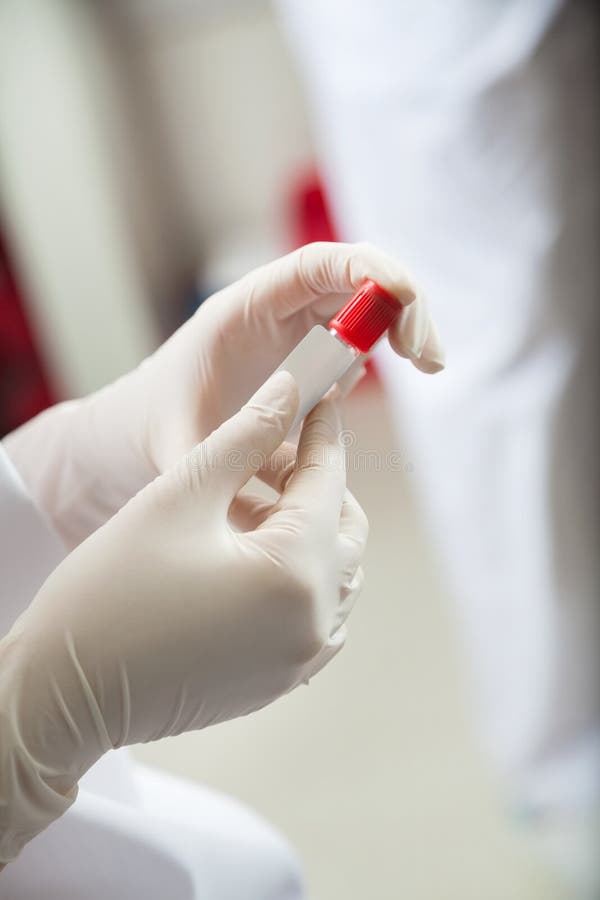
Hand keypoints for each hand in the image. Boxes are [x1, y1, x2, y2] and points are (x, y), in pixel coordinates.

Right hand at [0, 372, 367, 861]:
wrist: (63, 693)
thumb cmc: (110, 593)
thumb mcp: (180, 495)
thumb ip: (246, 437)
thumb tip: (287, 393)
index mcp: (296, 576)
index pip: (330, 482)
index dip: (324, 432)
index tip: (320, 395)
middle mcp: (313, 624)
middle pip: (344, 527)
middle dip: (315, 480)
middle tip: (269, 452)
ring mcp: (300, 659)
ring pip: (335, 570)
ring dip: (307, 525)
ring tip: (249, 499)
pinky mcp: (281, 679)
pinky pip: (315, 611)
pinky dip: (299, 571)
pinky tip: (251, 550)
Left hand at [4, 241, 442, 545]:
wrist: (156, 425)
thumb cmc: (162, 428)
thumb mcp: (181, 451)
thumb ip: (219, 469)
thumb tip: (265, 505)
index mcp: (243, 310)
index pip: (315, 265)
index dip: (366, 271)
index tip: (405, 301)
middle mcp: (278, 307)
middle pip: (354, 277)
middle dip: (401, 304)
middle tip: (427, 357)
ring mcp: (298, 325)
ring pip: (365, 302)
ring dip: (404, 322)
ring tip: (428, 363)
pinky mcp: (313, 350)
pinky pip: (360, 331)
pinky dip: (391, 341)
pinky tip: (413, 362)